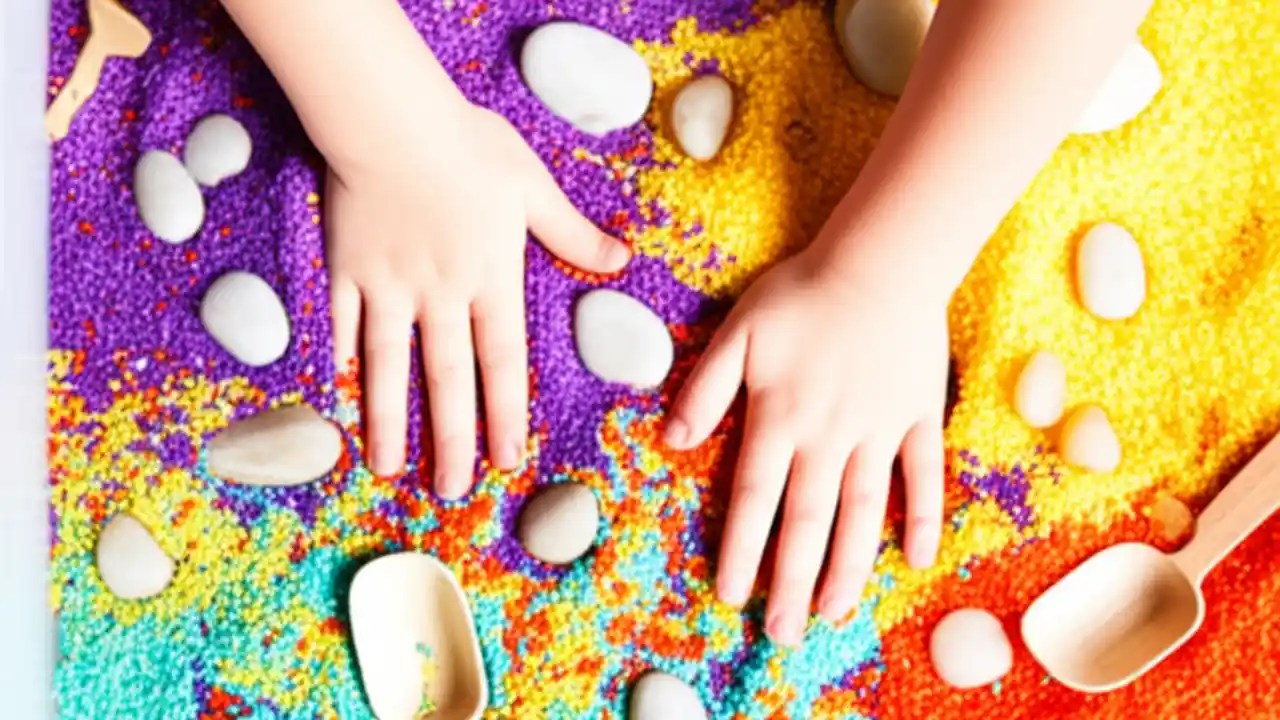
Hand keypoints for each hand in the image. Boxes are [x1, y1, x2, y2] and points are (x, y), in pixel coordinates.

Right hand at [326, 101, 630, 497]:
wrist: (392, 117)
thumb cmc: (468, 146)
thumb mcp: (533, 187)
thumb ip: (573, 233)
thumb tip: (621, 261)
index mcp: (491, 279)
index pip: (503, 363)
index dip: (505, 415)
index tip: (507, 459)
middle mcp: (441, 296)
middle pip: (447, 380)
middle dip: (452, 439)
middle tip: (452, 489)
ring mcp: (389, 288)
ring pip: (390, 368)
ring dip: (390, 422)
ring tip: (387, 468)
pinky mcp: (346, 271)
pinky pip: (342, 327)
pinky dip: (342, 364)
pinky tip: (339, 401)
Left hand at [664, 246, 948, 645]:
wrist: (882, 261)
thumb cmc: (802, 294)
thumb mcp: (737, 333)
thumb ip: (705, 390)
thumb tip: (672, 441)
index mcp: (779, 418)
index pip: (755, 500)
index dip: (741, 550)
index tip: (731, 595)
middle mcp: (829, 437)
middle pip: (808, 521)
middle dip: (792, 580)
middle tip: (784, 632)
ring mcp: (879, 432)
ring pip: (863, 513)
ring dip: (849, 566)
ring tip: (836, 612)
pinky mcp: (919, 419)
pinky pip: (923, 478)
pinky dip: (921, 518)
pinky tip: (915, 559)